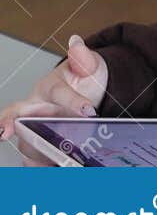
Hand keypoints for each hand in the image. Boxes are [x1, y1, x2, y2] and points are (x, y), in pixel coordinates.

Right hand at [0, 36, 108, 166]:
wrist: (87, 95)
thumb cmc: (83, 81)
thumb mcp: (89, 67)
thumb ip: (84, 59)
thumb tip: (77, 42)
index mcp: (48, 87)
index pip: (56, 91)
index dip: (71, 101)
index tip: (89, 110)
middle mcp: (34, 108)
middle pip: (15, 115)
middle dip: (5, 122)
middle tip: (5, 132)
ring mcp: (35, 128)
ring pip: (25, 140)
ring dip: (34, 151)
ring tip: (49, 160)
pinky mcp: (40, 145)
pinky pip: (32, 158)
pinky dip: (36, 166)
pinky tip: (48, 171)